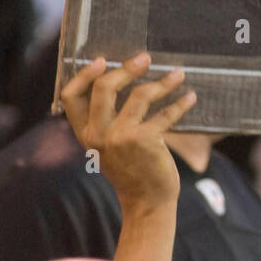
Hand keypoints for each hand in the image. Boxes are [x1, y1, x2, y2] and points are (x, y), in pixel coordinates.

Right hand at [60, 53, 195, 213]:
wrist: (146, 202)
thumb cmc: (131, 171)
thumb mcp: (107, 147)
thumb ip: (105, 122)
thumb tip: (119, 84)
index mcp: (86, 133)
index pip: (70, 97)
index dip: (83, 75)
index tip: (101, 59)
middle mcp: (98, 134)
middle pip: (104, 88)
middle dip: (125, 69)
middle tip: (145, 58)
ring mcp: (121, 137)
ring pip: (140, 95)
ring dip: (163, 82)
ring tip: (178, 74)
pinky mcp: (145, 141)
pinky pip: (165, 113)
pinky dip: (180, 103)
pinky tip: (190, 97)